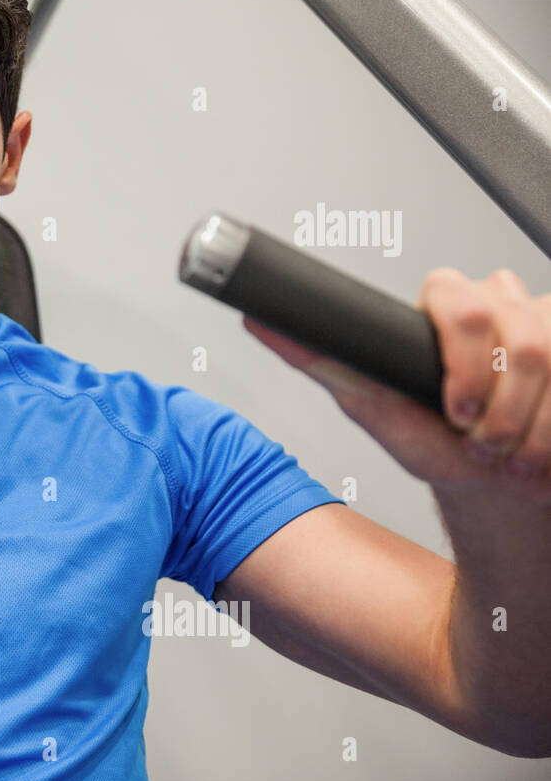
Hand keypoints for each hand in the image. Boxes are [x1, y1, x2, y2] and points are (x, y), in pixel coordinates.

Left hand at [244, 267, 550, 504]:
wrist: (495, 487)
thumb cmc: (435, 442)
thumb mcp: (372, 404)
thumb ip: (321, 359)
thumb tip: (259, 318)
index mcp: (448, 308)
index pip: (456, 293)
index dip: (460, 355)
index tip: (453, 409)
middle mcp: (505, 307)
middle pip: (517, 334)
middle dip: (499, 407)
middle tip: (477, 439)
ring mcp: (550, 328)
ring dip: (529, 428)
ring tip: (504, 453)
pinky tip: (539, 451)